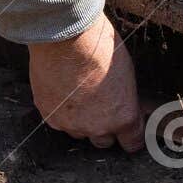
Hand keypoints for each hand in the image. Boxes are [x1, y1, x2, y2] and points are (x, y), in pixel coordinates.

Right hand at [30, 13, 144, 151]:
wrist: (67, 39)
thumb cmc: (100, 48)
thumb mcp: (127, 74)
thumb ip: (126, 98)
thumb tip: (126, 103)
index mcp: (123, 117)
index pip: (132, 143)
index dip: (131, 136)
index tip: (130, 131)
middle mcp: (98, 127)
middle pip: (104, 142)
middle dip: (105, 128)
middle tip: (102, 108)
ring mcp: (72, 124)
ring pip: (79, 133)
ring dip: (82, 121)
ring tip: (80, 97)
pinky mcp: (50, 116)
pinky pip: (59, 122)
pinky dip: (62, 112)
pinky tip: (64, 93)